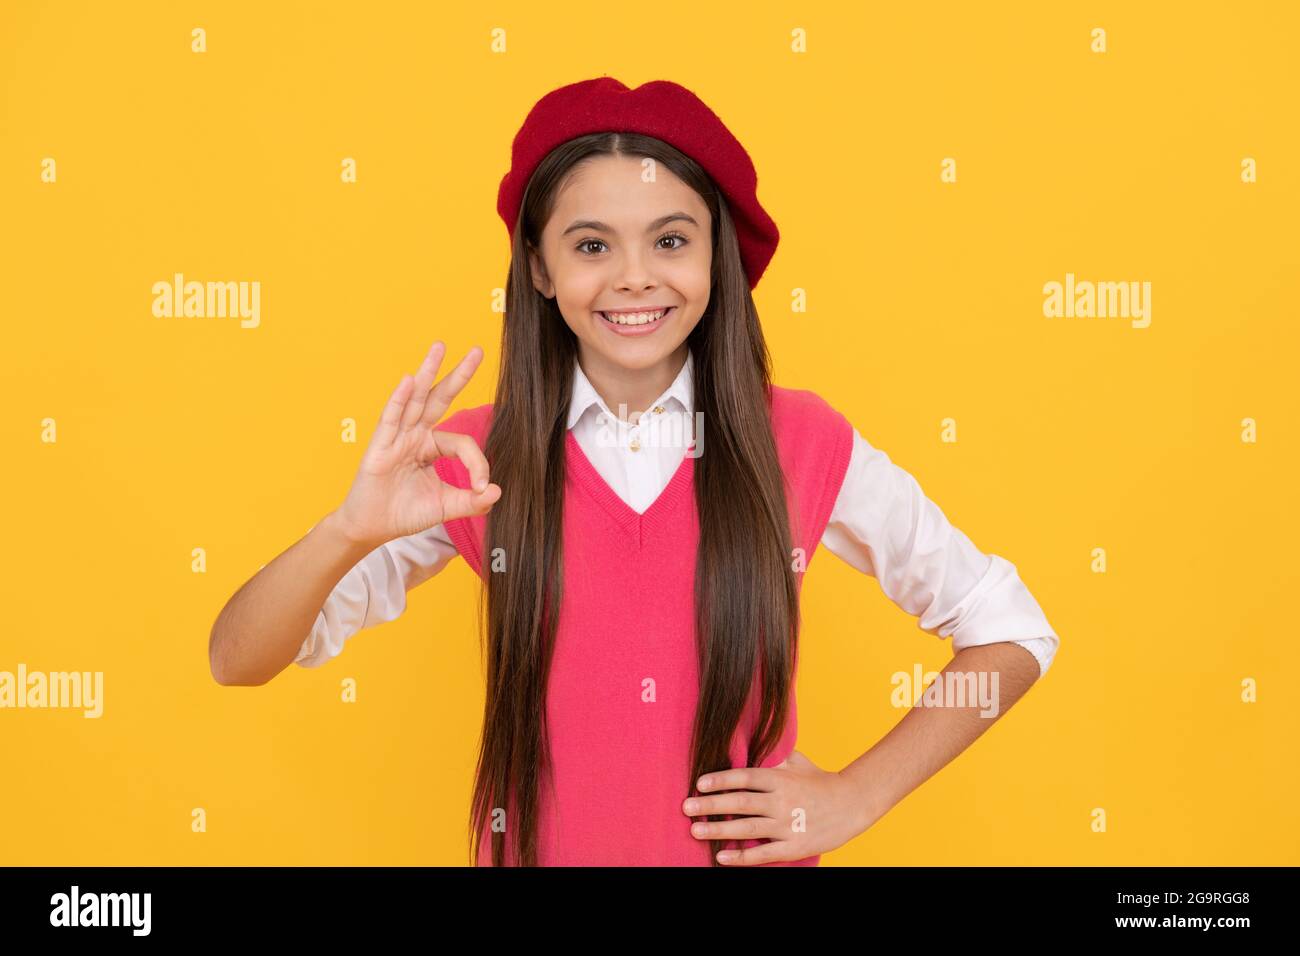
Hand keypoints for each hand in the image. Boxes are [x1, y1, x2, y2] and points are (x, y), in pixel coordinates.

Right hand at [332, 341, 500, 547]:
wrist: (372, 528)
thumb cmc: (405, 513)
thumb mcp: (444, 506)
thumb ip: (471, 501)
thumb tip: (498, 491)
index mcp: (431, 447)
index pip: (462, 444)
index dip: (477, 463)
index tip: (481, 487)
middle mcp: (415, 436)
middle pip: (440, 399)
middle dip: (459, 375)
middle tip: (477, 350)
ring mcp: (397, 438)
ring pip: (416, 400)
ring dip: (428, 372)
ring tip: (440, 346)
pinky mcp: (380, 446)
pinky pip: (392, 418)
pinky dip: (400, 399)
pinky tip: (410, 380)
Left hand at [681, 750, 867, 864]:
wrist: (853, 804)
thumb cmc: (821, 780)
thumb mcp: (797, 761)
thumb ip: (772, 757)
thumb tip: (749, 745)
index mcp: (781, 778)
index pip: (745, 777)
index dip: (721, 780)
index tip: (699, 783)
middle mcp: (782, 801)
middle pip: (741, 803)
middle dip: (711, 805)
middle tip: (686, 807)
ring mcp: (788, 825)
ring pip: (747, 829)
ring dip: (718, 831)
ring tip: (695, 830)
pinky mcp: (794, 846)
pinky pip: (763, 853)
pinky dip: (741, 857)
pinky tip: (721, 857)